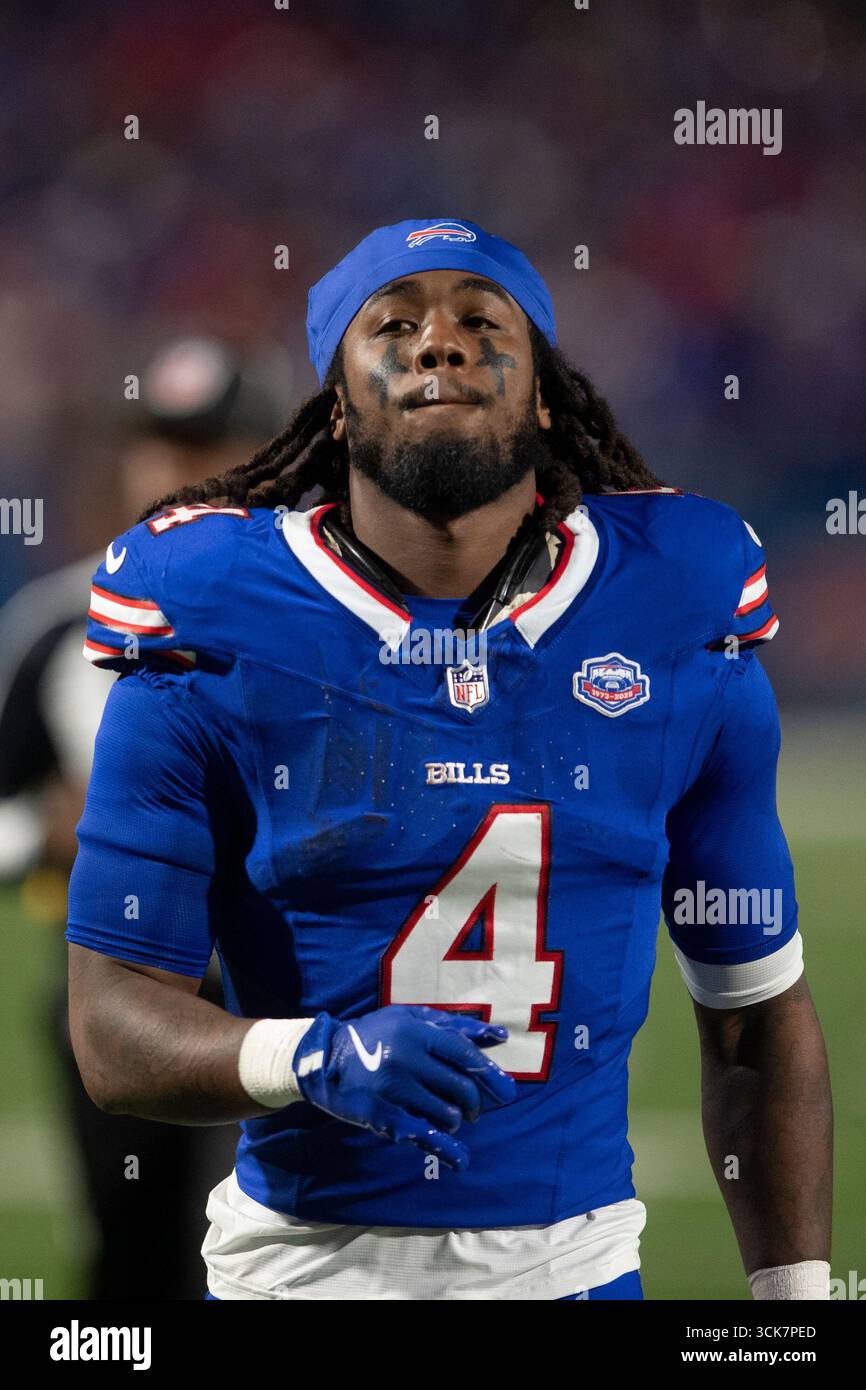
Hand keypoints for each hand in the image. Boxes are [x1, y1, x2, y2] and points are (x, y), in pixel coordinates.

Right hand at [293, 1004, 515, 1169]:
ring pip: (445, 1114)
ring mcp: (393, 1088)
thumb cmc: (376, 1033)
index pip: (463, 1054)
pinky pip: (422, 1135)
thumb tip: (500, 1035)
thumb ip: (455, 1025)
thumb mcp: (412, 1018)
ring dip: (454, 1120)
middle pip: (459, 1088)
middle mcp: (406, 1057)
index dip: (489, 1073)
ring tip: (448, 1117)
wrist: (326, 1057)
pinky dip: (445, 1149)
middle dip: (472, 1103)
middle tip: (471, 1108)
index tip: (508, 1092)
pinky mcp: (382, 1115)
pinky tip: (460, 1160)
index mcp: (416, 1031)